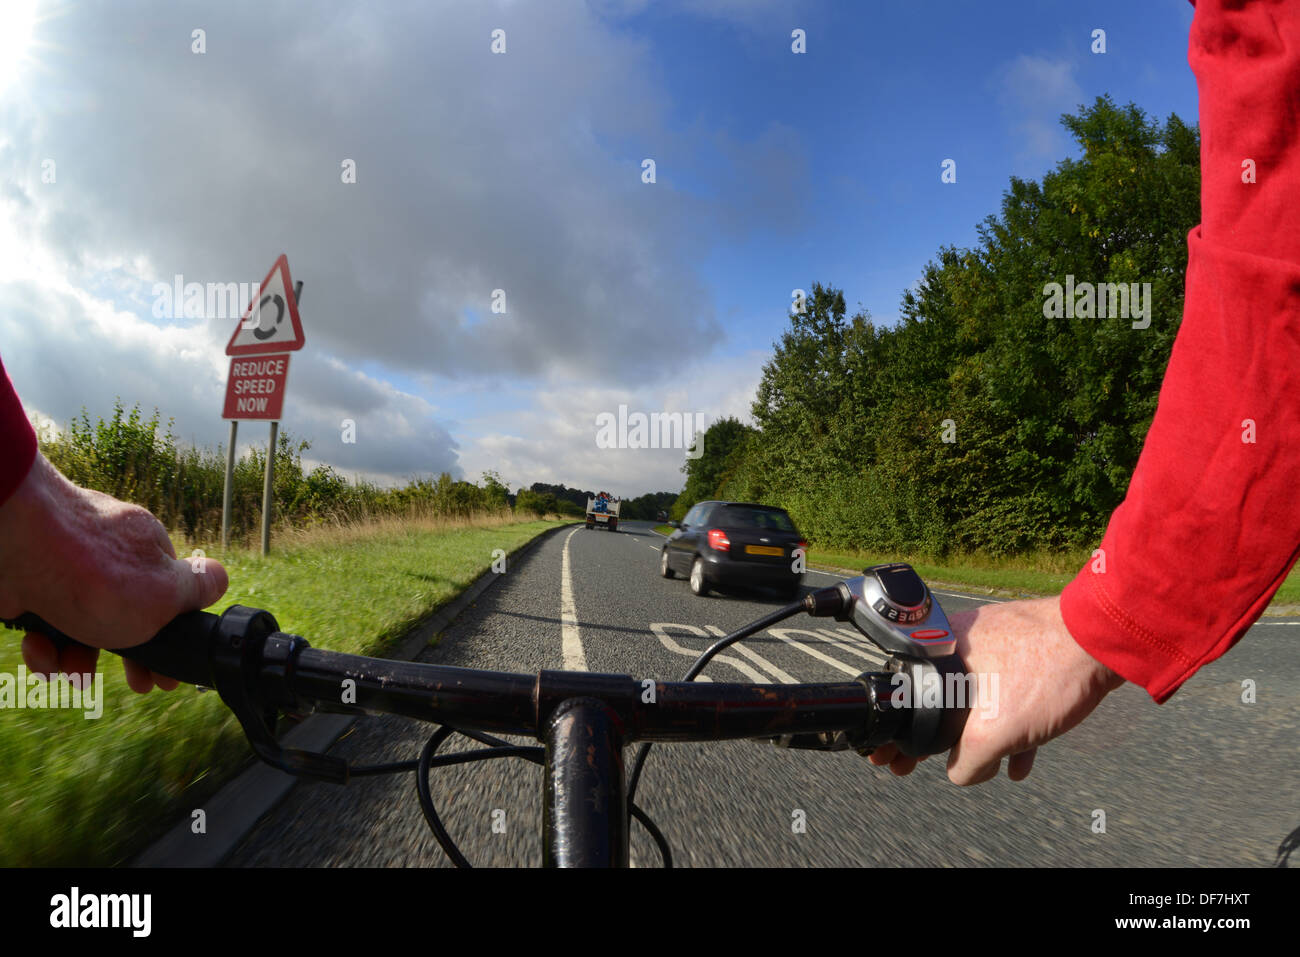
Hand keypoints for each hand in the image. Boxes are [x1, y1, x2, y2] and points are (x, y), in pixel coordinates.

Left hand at [0, 453, 228, 692]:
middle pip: (125, 615)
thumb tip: (219, 579)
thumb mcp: (165, 592)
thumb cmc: (94, 573)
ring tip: (68, 672)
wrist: (12, 545)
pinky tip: (40, 651)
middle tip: (135, 683)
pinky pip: (44, 622)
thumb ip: (197, 590)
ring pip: (81, 625)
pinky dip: (43, 644)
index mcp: (149, 552)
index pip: (169, 597)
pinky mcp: (29, 580)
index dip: (171, 638)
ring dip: (77, 657)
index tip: (167, 673)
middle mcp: (110, 554)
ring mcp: (66, 567)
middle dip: (126, 655)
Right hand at [867, 595, 1124, 783]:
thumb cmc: (1044, 675)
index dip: (893, 738)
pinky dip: (1009, 722)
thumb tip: (959, 774)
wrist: (1102, 639)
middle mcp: (957, 639)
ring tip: (986, 767)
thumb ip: (965, 762)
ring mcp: (993, 640)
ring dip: (977, 736)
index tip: (888, 761)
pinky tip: (1023, 755)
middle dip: (935, 741)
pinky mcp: (1024, 646)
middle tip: (924, 766)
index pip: (902, 700)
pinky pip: (1005, 691)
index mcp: (937, 651)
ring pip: (974, 698)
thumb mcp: (995, 734)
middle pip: (936, 700)